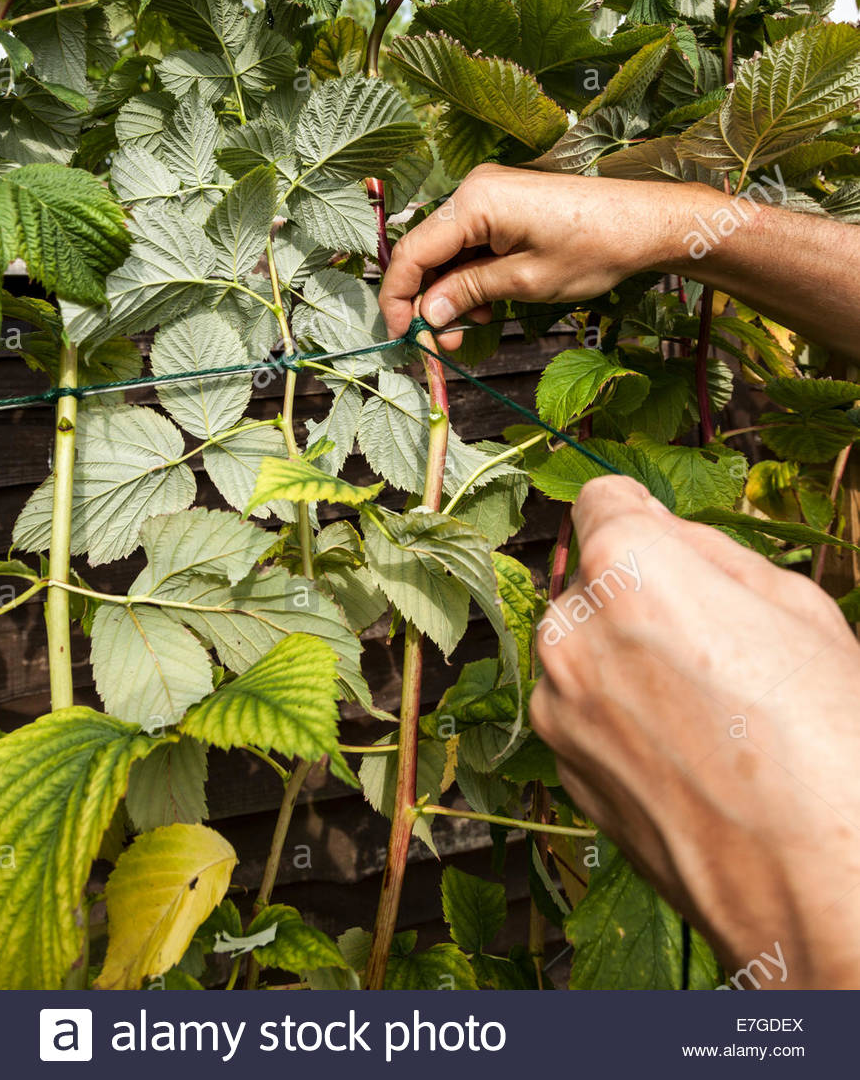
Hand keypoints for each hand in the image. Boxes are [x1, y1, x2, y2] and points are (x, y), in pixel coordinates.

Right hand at [379, 164, 713, 348]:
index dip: (399, 297)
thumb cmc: (592, 249)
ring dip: (452, 292)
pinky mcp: (505, 204)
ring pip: (448, 251)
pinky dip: (472, 277)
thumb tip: (426, 315)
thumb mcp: (524, 280)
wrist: (645, 223)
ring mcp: (490, 194)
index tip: (403, 335)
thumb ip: (467, 293)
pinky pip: (471, 243)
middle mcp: (474, 189)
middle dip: (429, 299)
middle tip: (444, 342)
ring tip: (477, 325)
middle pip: (427, 250)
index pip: (413, 251)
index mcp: (474, 201)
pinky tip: (490, 304)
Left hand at [529, 475, 859, 987]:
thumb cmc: (829, 745)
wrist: (820, 887)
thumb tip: (660, 528)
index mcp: (628, 571)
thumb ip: (708, 549)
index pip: (600, 499)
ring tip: (707, 706)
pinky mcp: (564, 770)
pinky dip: (619, 715)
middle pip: (590, 579)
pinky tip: (687, 750)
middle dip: (636, 592)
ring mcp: (560, 708)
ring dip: (622, 657)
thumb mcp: (796, 605)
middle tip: (712, 638)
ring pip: (583, 649)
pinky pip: (583, 711)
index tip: (656, 527)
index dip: (638, 509)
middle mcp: (572, 634)